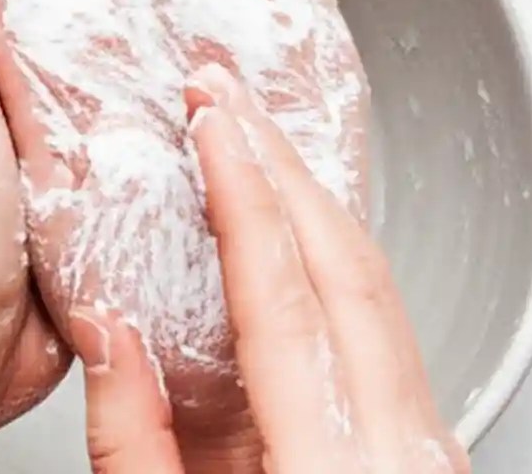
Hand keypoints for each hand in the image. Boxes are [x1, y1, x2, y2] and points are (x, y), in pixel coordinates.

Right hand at [75, 66, 469, 472]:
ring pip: (377, 282)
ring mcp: (426, 440)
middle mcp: (399, 446)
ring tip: (252, 137)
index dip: (243, 196)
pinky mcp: (423, 437)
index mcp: (331, 468)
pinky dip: (334, 248)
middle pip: (346, 264)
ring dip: (310, 196)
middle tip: (225, 93)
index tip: (211, 122)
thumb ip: (134, 444)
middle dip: (280, 163)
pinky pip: (383, 313)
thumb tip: (105, 333)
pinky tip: (295, 219)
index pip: (281, 299)